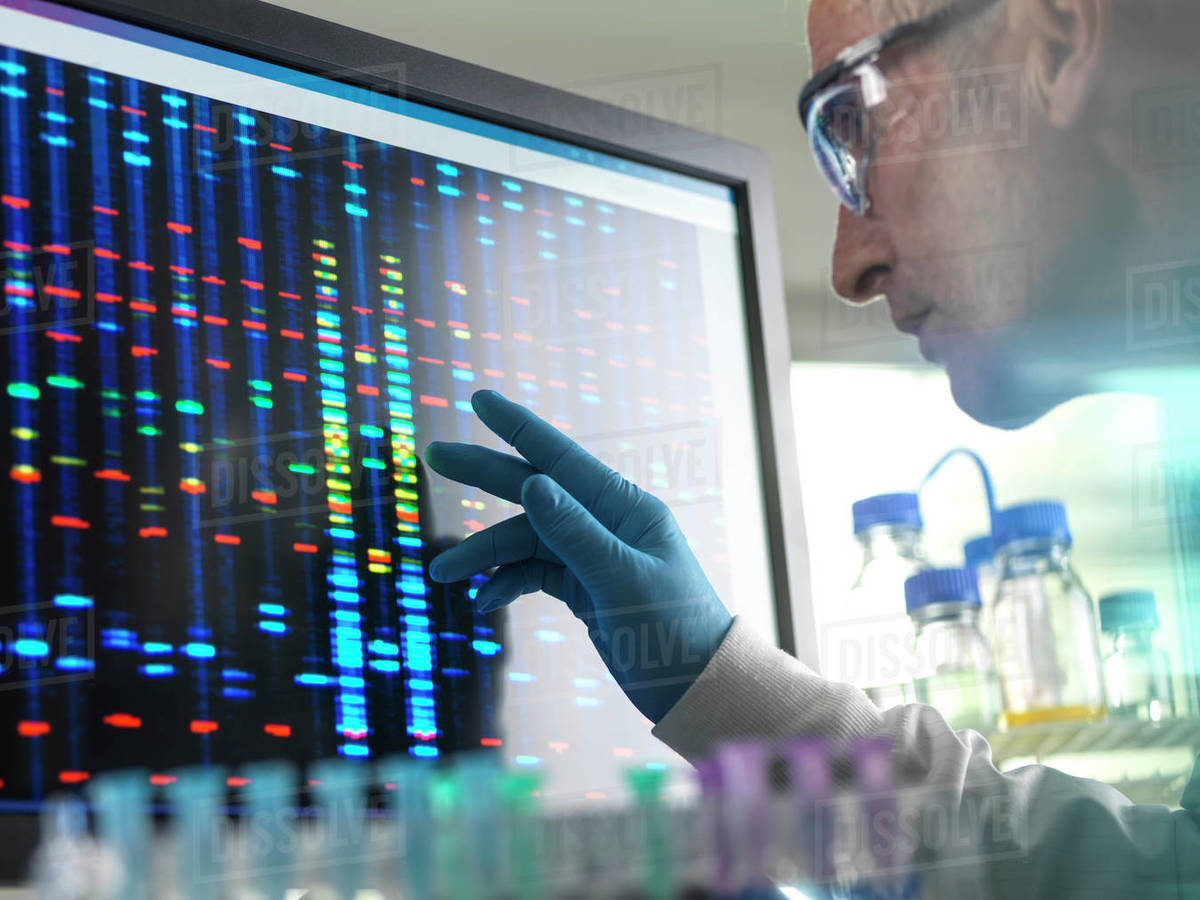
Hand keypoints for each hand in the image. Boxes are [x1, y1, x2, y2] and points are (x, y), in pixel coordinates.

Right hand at [422, 389, 732, 722]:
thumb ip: (575, 533)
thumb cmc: (673, 630)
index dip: (518, 427)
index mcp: (625, 508)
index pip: (561, 458)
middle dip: (483, 475)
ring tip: (440, 575)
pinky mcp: (586, 587)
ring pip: (527, 539)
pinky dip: (507, 582)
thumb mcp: (621, 580)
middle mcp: (607, 523)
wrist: (696, 687)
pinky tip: (483, 601)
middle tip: (432, 455)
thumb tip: (533, 484)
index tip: (479, 399)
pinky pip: (535, 572)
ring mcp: (594, 554)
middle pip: (534, 491)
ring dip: (485, 554)